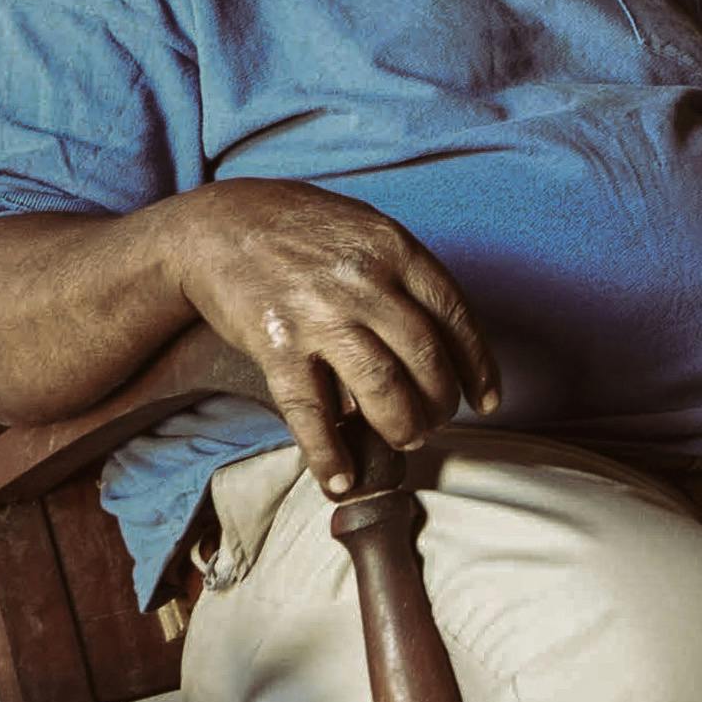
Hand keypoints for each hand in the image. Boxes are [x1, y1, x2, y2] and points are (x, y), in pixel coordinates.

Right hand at [161, 182, 497, 496]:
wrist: (215, 224)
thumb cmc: (296, 226)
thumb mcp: (363, 227)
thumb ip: (402, 272)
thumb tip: (442, 334)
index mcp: (393, 247)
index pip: (454, 315)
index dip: (477, 365)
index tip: (485, 399)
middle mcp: (363, 281)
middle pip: (425, 358)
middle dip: (439, 403)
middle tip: (435, 422)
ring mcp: (319, 314)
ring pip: (382, 388)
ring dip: (400, 426)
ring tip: (403, 440)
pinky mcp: (277, 344)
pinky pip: (311, 410)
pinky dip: (328, 452)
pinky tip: (340, 476)